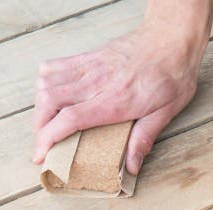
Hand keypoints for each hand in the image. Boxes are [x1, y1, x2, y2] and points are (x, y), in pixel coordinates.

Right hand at [33, 1, 211, 174]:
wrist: (173, 39)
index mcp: (115, 101)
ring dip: (40, 104)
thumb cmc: (172, 75)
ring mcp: (91, 66)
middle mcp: (97, 82)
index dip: (49, 138)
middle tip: (43, 141)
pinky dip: (45, 81)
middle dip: (39, 125)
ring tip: (46, 121)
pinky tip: (52, 93)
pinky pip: (56, 65)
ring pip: (47, 82)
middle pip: (50, 100)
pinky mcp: (90, 56)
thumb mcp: (165, 113)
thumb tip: (132, 167)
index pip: (71, 119)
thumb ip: (144, 139)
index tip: (40, 154)